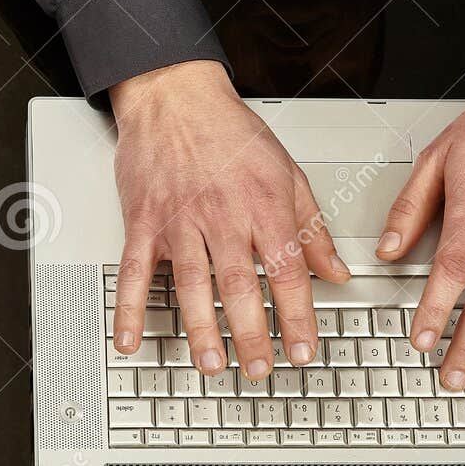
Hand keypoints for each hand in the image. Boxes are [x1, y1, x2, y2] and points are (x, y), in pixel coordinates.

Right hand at [109, 60, 350, 377]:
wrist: (176, 96)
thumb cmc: (230, 132)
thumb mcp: (287, 172)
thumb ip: (311, 227)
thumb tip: (336, 270)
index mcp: (263, 205)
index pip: (287, 270)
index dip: (298, 315)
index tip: (304, 349)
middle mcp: (222, 216)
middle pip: (240, 284)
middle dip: (252, 333)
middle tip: (260, 370)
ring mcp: (179, 221)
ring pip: (192, 283)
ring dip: (201, 328)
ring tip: (212, 363)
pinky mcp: (143, 223)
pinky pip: (134, 271)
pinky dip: (128, 308)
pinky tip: (128, 338)